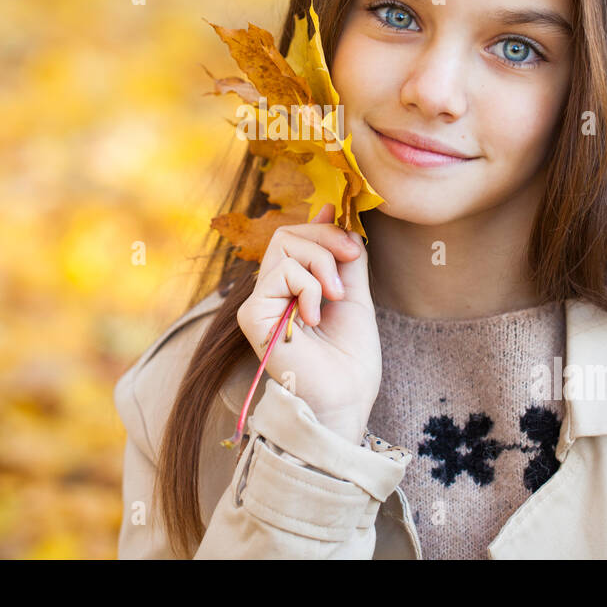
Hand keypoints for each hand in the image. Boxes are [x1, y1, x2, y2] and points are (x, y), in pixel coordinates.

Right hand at [236, 204, 379, 442]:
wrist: (345, 398)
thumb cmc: (351, 358)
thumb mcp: (354, 294)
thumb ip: (344, 256)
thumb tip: (333, 208)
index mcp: (295, 286)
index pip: (296, 235)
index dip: (322, 224)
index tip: (351, 235)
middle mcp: (273, 292)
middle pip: (288, 233)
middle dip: (327, 239)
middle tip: (349, 263)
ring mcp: (259, 302)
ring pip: (286, 246)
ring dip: (322, 264)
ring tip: (333, 299)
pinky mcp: (251, 314)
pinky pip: (282, 272)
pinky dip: (308, 288)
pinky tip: (313, 317)